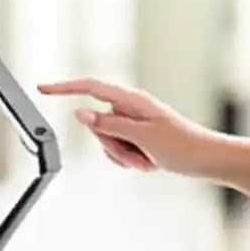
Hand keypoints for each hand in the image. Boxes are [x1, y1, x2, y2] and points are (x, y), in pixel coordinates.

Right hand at [37, 78, 217, 175]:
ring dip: (124, 156)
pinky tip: (149, 162)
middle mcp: (130, 108)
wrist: (206, 160)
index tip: (42, 89)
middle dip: (112, 146)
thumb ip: (108, 124)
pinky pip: (117, 150)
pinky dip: (129, 160)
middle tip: (138, 154)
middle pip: (97, 125)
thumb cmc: (182, 145)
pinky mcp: (136, 136)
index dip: (64, 88)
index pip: (90, 88)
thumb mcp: (141, 136)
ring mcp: (132, 122)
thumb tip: (81, 112)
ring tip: (148, 160)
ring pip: (106, 141)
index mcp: (131, 100)